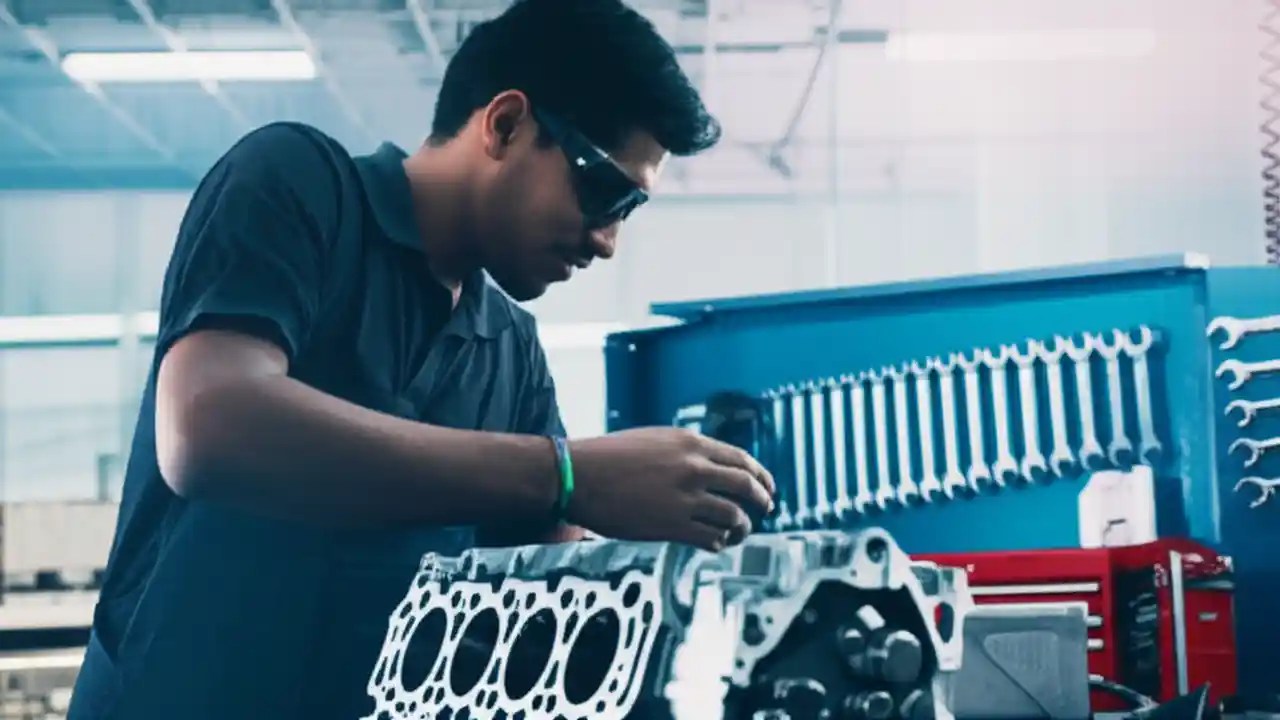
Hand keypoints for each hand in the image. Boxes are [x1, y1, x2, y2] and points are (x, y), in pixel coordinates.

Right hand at [566, 427, 774, 550]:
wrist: (579, 476)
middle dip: (762, 500)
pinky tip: (714, 543)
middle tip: (767, 508)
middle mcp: (694, 468)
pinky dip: (718, 542)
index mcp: (691, 443)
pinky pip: (710, 538)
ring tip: (739, 532)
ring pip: (733, 516)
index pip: (741, 459)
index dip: (761, 475)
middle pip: (746, 487)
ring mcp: (685, 499)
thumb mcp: (655, 440)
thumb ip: (686, 451)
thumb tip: (711, 466)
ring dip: (741, 527)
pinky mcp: (672, 526)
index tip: (768, 486)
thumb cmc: (610, 457)